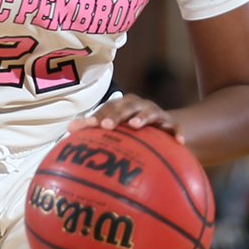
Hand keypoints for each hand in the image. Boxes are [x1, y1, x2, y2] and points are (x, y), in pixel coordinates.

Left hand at [67, 94, 183, 141]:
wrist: (162, 130)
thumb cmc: (131, 130)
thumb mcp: (114, 128)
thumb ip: (94, 127)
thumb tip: (69, 129)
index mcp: (122, 106)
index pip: (108, 107)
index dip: (98, 115)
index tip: (87, 125)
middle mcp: (138, 106)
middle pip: (127, 107)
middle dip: (116, 115)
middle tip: (106, 125)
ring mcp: (156, 114)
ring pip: (150, 112)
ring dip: (143, 117)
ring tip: (136, 125)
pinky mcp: (172, 125)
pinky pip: (176, 129)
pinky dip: (177, 133)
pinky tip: (179, 142)